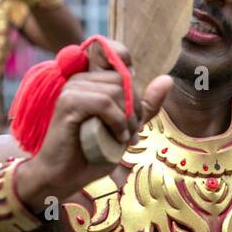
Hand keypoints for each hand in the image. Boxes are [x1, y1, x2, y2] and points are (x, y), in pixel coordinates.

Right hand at [16, 42, 173, 205]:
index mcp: (92, 80)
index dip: (132, 74)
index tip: (131, 110)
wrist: (64, 177)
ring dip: (126, 119)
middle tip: (129, 133)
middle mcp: (81, 79)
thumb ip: (145, 105)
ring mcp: (73, 88)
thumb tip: (167, 79)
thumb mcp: (126, 128)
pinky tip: (116, 138)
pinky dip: (116, 122)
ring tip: (121, 138)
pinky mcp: (68, 102)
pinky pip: (104, 103)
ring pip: (115, 90)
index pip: (119, 54)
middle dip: (134, 108)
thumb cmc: (93, 153)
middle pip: (123, 78)